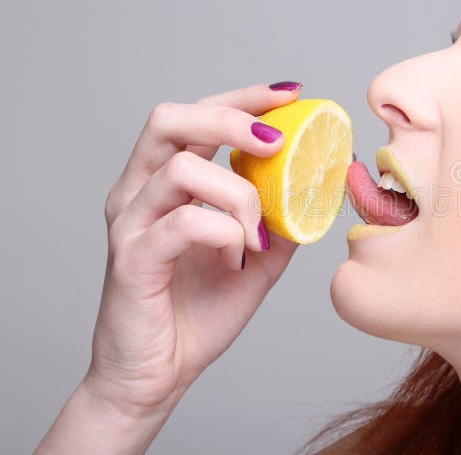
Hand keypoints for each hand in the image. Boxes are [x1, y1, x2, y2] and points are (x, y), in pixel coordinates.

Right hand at [89, 83, 300, 414]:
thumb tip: (321, 188)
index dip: (242, 97)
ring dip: (237, 195)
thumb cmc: (198, 312)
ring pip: (183, 168)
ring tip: (255, 234)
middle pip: (170, 119)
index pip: (196, 116)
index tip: (290, 95)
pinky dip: (223, 233)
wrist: (158, 374)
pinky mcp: (132, 257)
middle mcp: (139, 192)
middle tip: (275, 141)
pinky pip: (184, 222)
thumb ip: (279, 220)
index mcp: (164, 184)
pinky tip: (234, 258)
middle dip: (231, 117)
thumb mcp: (256, 258)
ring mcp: (131, 223)